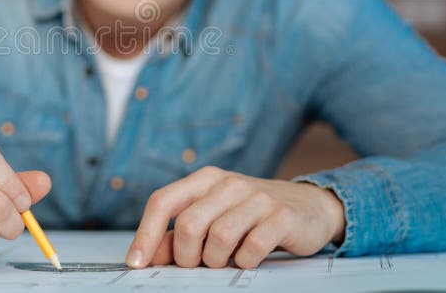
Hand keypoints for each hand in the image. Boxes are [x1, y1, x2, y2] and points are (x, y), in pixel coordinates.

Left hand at [125, 166, 344, 269]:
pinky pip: (252, 247)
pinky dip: (245, 261)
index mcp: (205, 179)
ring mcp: (256, 198)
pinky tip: (248, 259)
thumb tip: (147, 255)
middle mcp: (228, 183)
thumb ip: (178, 235)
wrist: (309, 205)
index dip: (145, 234)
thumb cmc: (251, 214)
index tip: (136, 263)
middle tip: (198, 265)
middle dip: (186, 256)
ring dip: (216, 260)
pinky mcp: (281, 216)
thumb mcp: (213, 217)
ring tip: (225, 260)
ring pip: (218, 237)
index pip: (163, 201)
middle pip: (187, 225)